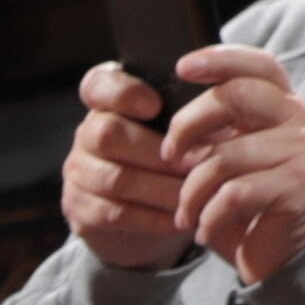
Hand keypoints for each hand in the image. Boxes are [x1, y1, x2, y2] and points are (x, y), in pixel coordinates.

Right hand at [64, 60, 188, 269]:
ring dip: (160, 189)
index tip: (155, 107)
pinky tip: (180, 219)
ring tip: (195, 194)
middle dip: (156, 152)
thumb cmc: (181, 158)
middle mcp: (87, 133)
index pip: (98, 85)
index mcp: (110, 102)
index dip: (122, 93)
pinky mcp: (80, 211)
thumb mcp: (191, 128)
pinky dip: (152, 218)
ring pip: (114, 178)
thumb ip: (200, 111)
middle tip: (197, 164)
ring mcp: (78, 173)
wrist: (159, 213)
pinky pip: (114, 214)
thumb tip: (225, 108)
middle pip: (107, 134)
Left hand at [160, 49, 304, 290]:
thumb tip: (169, 113)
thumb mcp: (225, 161)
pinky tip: (204, 230)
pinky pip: (234, 193)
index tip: (181, 67)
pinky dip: (208, 217)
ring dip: (191, 192)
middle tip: (168, 158)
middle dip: (187, 126)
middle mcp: (301, 120)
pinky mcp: (302, 186)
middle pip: (234, 97)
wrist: (282, 259)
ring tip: (186, 214)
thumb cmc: (246, 207)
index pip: (257, 65)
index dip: (220, 59)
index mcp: (283, 106)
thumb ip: (212, 132)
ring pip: (225, 156)